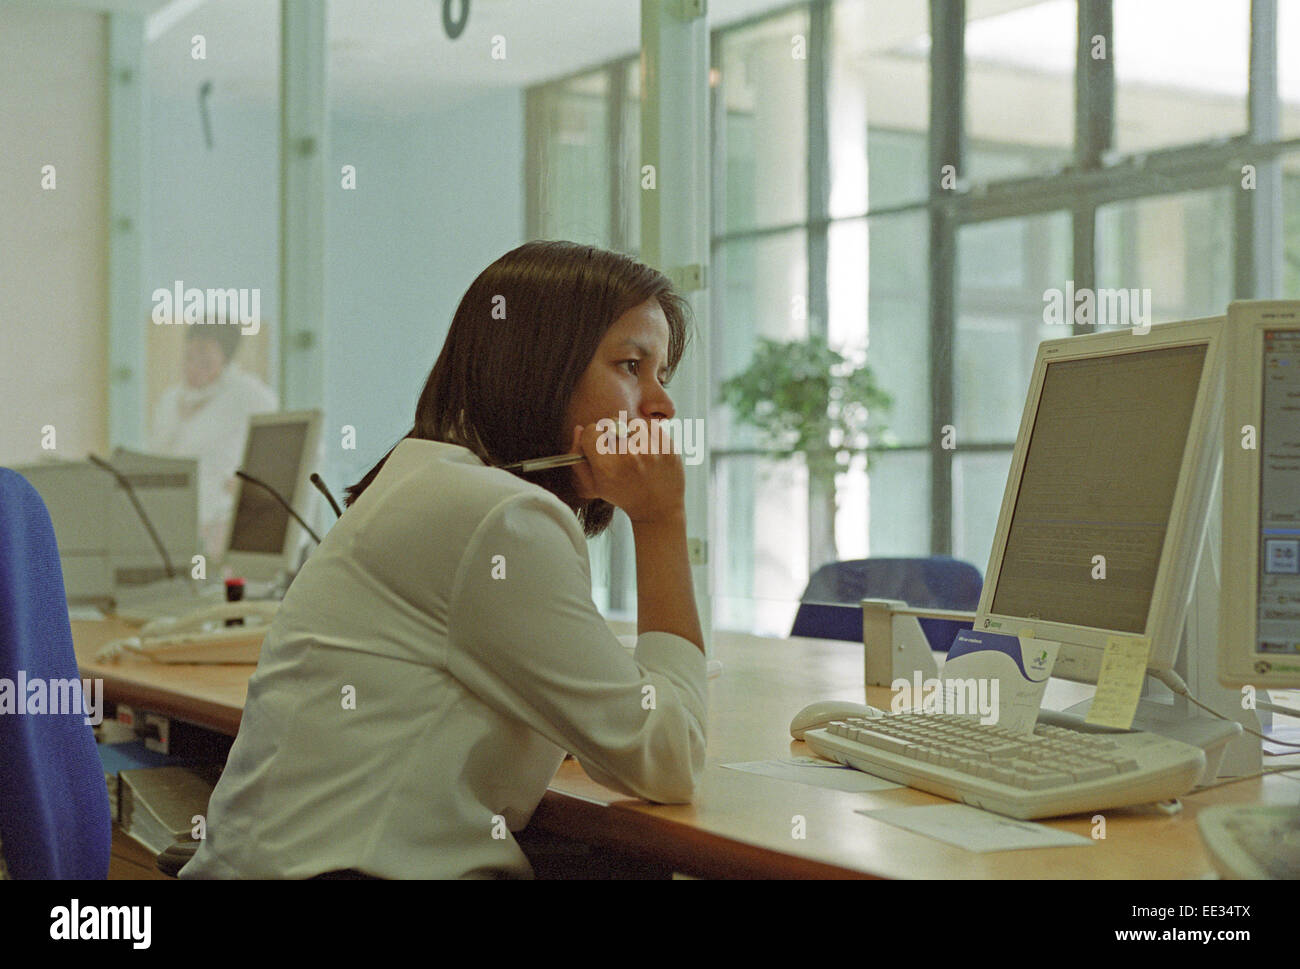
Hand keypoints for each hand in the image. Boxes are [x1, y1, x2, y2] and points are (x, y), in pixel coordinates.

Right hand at [567, 422, 684, 524]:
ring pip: (631, 423)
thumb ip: (580, 457)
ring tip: (634, 450)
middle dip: (610, 433)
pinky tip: (647, 449)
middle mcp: (628, 456)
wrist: (658, 509)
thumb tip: (578, 428)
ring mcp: (650, 450)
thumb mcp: (594, 485)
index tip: (598, 445)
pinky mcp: (667, 446)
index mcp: (607, 467)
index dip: (593, 437)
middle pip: (610, 423)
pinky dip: (646, 433)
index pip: (592, 430)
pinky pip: (650, 425)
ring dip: (629, 432)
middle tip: (617, 449)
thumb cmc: (624, 496)